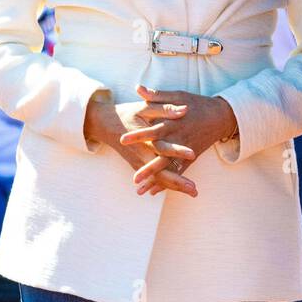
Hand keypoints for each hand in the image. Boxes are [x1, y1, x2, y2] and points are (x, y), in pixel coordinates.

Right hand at [82, 91, 197, 196]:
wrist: (106, 124)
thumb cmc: (128, 114)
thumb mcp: (145, 108)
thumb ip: (165, 109)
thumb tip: (185, 109)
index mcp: (145, 138)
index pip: (162, 147)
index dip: (177, 151)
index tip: (193, 154)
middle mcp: (141, 154)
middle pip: (161, 172)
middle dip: (178, 182)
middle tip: (194, 190)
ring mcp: (139, 162)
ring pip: (158, 178)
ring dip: (175, 186)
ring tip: (194, 192)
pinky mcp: (139, 165)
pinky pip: (154, 178)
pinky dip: (166, 185)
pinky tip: (181, 190)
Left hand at [119, 85, 237, 196]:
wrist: (220, 116)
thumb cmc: (196, 104)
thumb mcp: (177, 95)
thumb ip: (156, 95)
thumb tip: (138, 88)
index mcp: (173, 122)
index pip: (153, 130)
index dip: (138, 135)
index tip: (122, 139)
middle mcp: (179, 138)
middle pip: (161, 155)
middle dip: (148, 167)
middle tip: (134, 178)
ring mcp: (186, 150)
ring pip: (169, 167)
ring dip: (155, 179)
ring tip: (139, 189)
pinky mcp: (191, 157)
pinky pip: (178, 171)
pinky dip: (167, 182)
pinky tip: (153, 191)